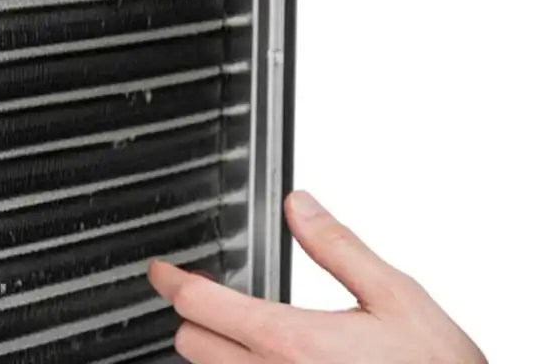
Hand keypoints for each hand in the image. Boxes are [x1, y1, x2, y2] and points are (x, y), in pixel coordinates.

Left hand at [147, 191, 485, 363]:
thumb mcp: (395, 294)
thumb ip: (338, 246)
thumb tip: (300, 206)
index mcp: (289, 340)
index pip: (197, 303)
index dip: (170, 279)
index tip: (159, 269)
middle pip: (189, 342)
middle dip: (192, 314)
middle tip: (206, 294)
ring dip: (213, 349)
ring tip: (239, 329)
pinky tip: (267, 359)